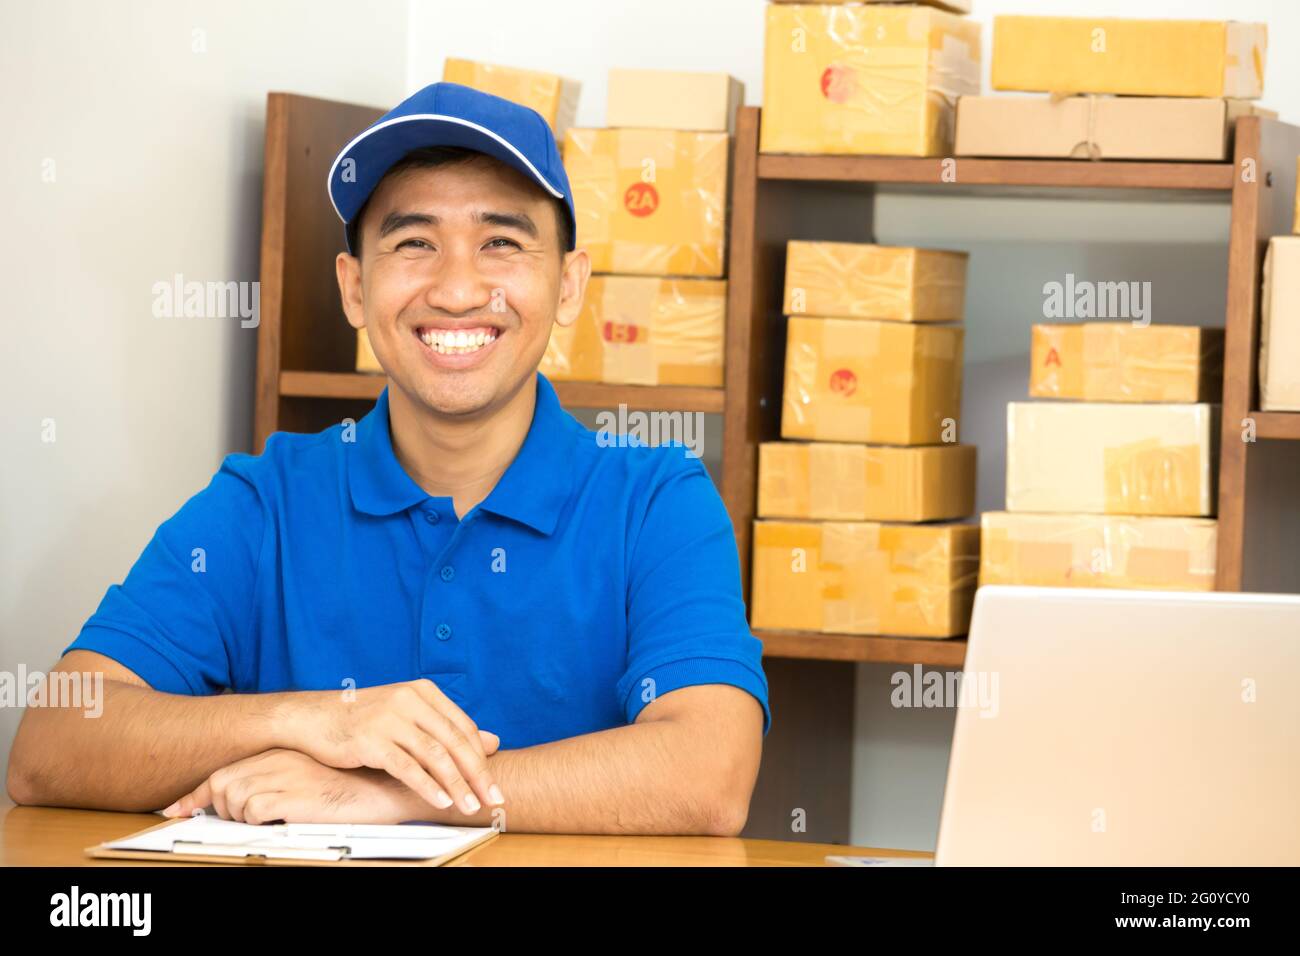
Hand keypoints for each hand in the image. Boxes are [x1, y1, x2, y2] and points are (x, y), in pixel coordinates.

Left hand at [163, 749, 414, 824]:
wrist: (385, 789)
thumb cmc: (352, 787)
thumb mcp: (310, 778)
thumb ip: (277, 781)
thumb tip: (243, 800)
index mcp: (280, 752)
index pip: (225, 771)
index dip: (195, 794)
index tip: (176, 809)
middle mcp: (278, 759)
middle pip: (221, 783)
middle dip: (216, 809)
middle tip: (232, 822)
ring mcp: (284, 775)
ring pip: (233, 799)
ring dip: (240, 817)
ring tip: (268, 820)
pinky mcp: (292, 795)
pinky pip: (253, 811)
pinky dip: (257, 822)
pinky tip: (281, 820)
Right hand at [277, 679, 503, 815]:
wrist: (313, 718)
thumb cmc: (363, 719)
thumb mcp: (408, 717)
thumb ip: (446, 728)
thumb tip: (492, 741)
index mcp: (423, 691)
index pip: (462, 726)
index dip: (480, 756)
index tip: (493, 782)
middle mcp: (409, 700)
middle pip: (454, 740)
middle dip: (477, 773)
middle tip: (494, 798)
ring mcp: (389, 719)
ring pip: (434, 755)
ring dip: (457, 784)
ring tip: (471, 806)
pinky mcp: (370, 740)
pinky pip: (406, 766)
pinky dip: (428, 786)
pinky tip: (442, 801)